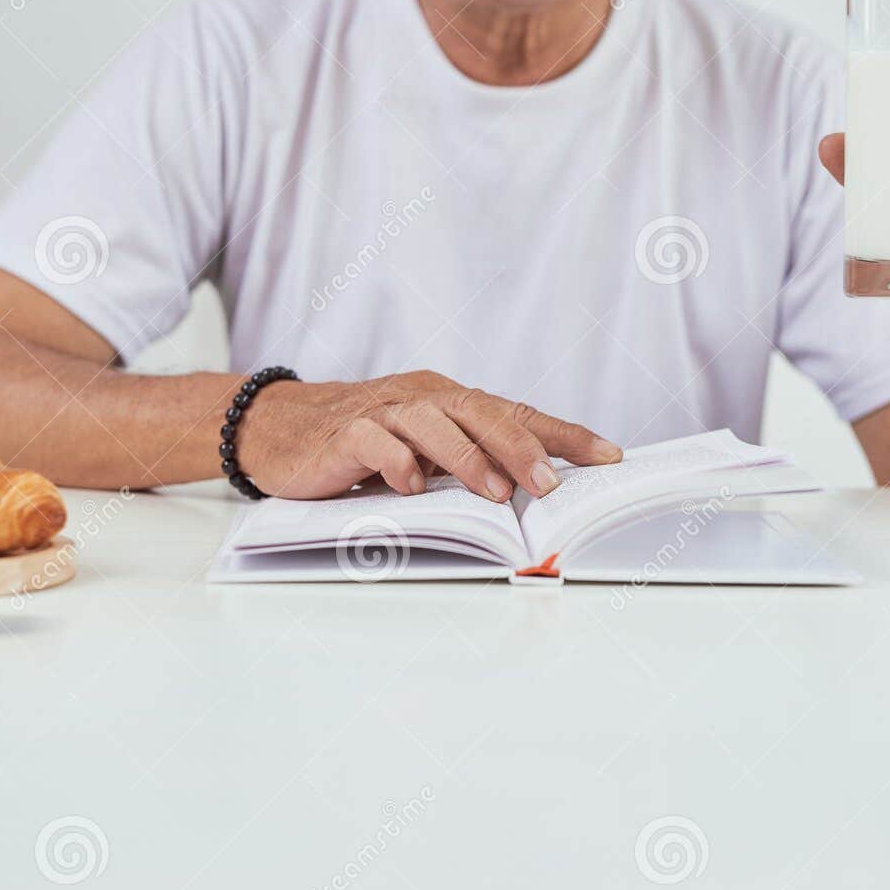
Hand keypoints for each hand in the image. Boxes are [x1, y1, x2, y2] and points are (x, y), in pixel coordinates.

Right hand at [239, 370, 622, 501]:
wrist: (278, 427)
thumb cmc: (363, 442)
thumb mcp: (424, 450)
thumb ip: (468, 461)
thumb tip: (532, 493)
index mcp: (450, 400)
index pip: (516, 412)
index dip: (564, 433)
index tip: (610, 456)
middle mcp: (423, 397)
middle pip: (482, 412)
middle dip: (522, 447)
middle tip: (553, 485)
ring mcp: (383, 410)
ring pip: (433, 422)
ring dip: (467, 457)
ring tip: (496, 493)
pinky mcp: (344, 432)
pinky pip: (375, 440)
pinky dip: (396, 461)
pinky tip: (412, 486)